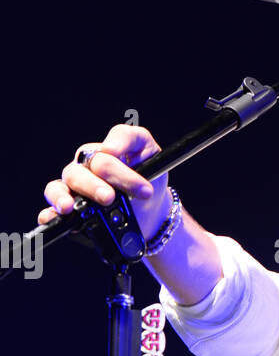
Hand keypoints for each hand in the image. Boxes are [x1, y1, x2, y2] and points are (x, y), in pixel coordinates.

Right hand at [38, 124, 169, 241]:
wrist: (152, 210)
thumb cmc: (149, 177)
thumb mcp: (149, 151)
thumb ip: (130, 137)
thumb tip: (108, 147)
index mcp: (98, 155)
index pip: (100, 157)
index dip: (120, 172)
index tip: (143, 189)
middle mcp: (82, 172)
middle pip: (77, 173)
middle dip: (93, 186)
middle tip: (110, 198)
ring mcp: (73, 192)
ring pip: (57, 188)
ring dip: (61, 197)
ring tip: (69, 207)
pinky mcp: (70, 215)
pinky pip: (51, 212)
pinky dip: (49, 214)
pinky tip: (54, 217)